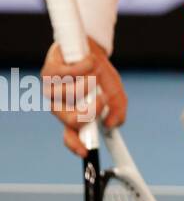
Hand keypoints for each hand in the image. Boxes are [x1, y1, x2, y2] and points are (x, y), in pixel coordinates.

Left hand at [41, 38, 127, 158]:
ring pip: (71, 94)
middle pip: (70, 120)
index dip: (76, 145)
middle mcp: (61, 105)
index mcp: (74, 114)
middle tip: (103, 99)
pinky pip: (68, 73)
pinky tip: (88, 61)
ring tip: (94, 72)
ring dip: (90, 81)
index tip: (86, 151)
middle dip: (91, 110)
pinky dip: (84, 66)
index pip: (71, 135)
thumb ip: (117, 111)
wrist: (90, 49)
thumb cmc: (100, 73)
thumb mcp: (115, 93)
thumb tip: (112, 124)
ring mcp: (52, 90)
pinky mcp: (49, 72)